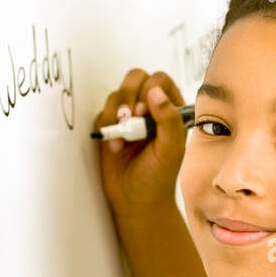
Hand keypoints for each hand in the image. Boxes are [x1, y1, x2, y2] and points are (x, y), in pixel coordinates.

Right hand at [94, 69, 187, 222]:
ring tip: (123, 138)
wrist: (135, 198)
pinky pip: (103, 111)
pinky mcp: (112, 125)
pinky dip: (106, 126)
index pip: (160, 80)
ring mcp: (130, 115)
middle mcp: (151, 108)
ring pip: (117, 93)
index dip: (150, 91)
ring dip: (116, 114)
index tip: (144, 113)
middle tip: (129, 119)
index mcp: (172, 109)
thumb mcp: (170, 149)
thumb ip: (168, 118)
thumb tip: (155, 91)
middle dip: (128, 95)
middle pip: (136, 78)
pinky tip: (115, 146)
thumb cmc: (158, 176)